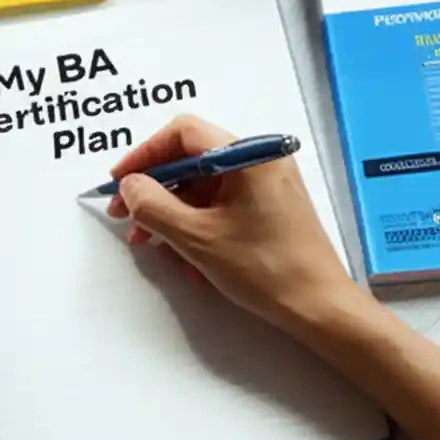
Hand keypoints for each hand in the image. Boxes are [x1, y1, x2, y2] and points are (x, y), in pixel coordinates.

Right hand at [108, 115, 371, 331]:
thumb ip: (154, 206)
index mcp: (247, 155)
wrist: (319, 306)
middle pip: (192, 159)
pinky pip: (223, 204)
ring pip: (204, 186)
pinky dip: (199, 225)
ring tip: (153, 245)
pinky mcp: (270, 206)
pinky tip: (187, 258)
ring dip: (173, 214)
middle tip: (127, 218)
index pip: (183, 133)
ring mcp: (267, 183)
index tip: (120, 182)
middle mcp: (260, 159)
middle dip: (155, 190)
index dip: (144, 154)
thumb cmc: (264, 268)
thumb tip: (130, 185)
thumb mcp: (196, 238)